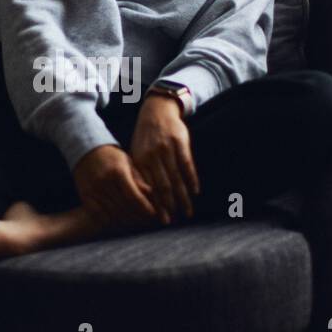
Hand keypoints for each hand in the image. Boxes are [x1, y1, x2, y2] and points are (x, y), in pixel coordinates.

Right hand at [72, 144, 158, 226]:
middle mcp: (104, 182)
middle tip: (148, 221)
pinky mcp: (85, 196)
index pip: (133, 196)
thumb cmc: (112, 157)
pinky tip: (119, 221)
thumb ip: (138, 179)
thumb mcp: (127, 163)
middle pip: (124, 206)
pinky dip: (110, 220)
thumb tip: (152, 194)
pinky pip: (98, 214)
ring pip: (112, 213)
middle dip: (138, 216)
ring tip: (137, 223)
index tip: (153, 214)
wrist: (85, 150)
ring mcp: (93, 190)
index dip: (144, 207)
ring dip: (126, 220)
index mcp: (117, 172)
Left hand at [129, 94, 199, 222]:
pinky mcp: (180, 143)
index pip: (148, 189)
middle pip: (163, 187)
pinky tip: (196, 192)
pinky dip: (192, 180)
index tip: (163, 220)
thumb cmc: (145, 137)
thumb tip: (144, 200)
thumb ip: (139, 175)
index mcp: (139, 161)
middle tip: (177, 221)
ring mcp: (166, 149)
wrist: (156, 110)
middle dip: (171, 206)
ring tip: (188, 211)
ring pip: (176, 179)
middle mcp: (152, 156)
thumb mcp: (136, 153)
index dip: (156, 206)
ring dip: (183, 197)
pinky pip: (187, 165)